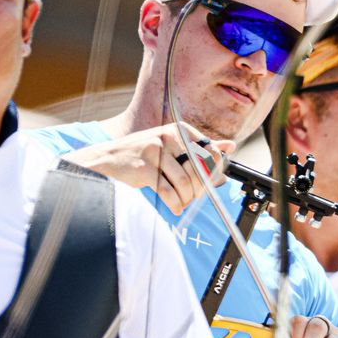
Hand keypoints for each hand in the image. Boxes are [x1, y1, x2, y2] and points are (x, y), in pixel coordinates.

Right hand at [64, 122, 234, 213]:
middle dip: (198, 190)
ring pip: (185, 183)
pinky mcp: (144, 168)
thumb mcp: (173, 146)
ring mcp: (156, 151)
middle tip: (191, 197)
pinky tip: (174, 207)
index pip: (211, 152)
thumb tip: (230, 146)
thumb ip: (201, 147)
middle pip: (199, 170)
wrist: (107, 159)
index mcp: (180, 130)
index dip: (212, 173)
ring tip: (181, 202)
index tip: (205, 183)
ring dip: (186, 199)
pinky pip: (168, 192)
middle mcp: (169, 137)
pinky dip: (175, 204)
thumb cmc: (144, 155)